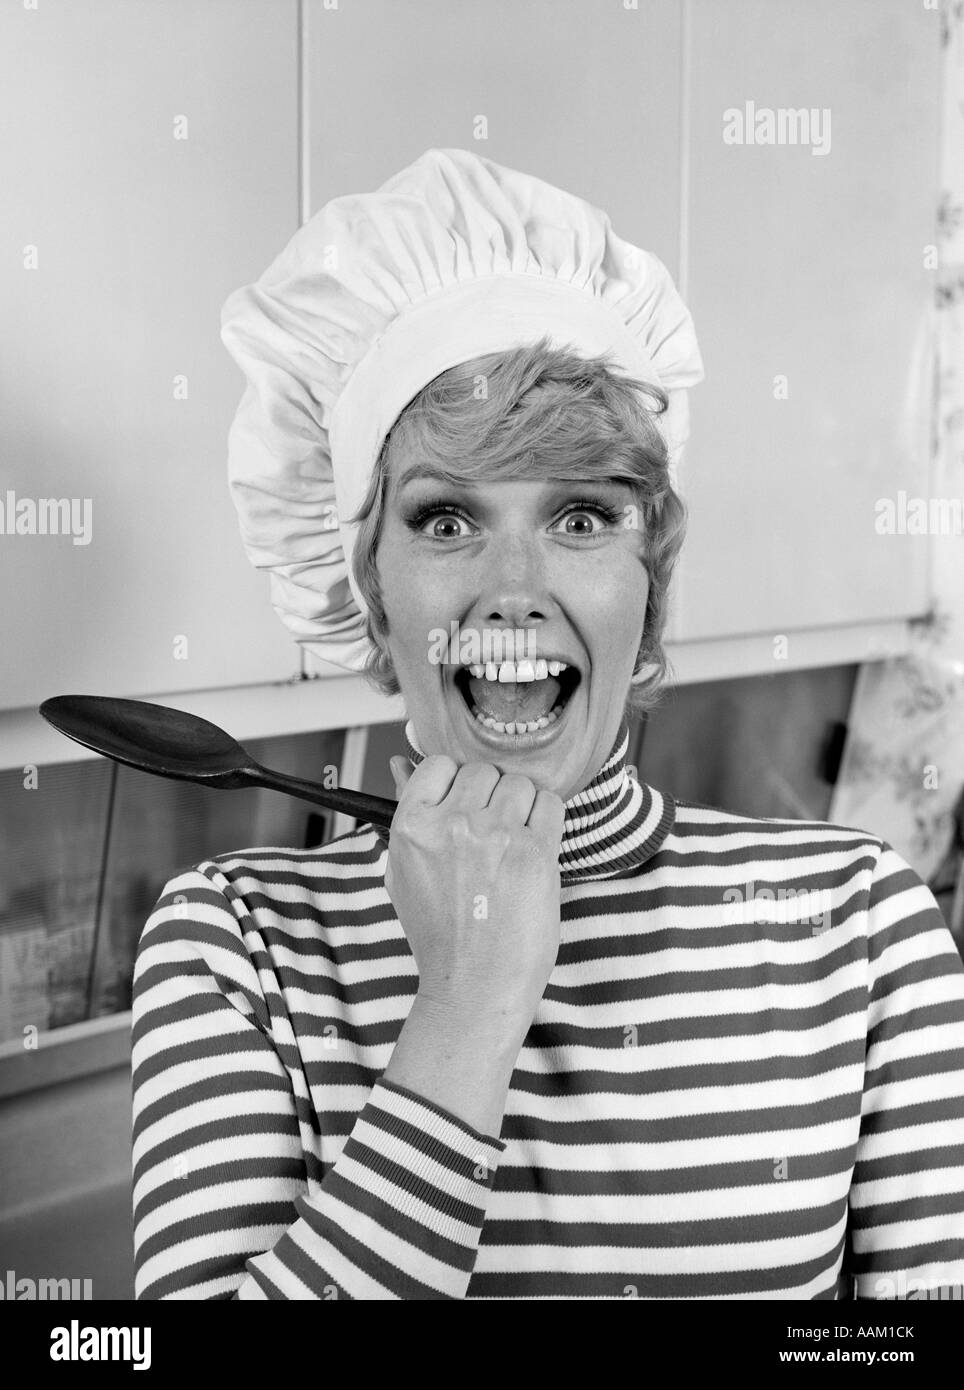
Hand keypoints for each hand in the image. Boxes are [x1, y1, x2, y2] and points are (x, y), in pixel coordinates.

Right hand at [385, 754, 565, 1033]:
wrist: (474, 985)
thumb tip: (400, 763)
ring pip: (519, 783)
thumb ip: (407, 814)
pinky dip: (547, 818)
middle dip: (490, 795)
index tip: (464, 807)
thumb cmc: (439, 934)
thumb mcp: (402, 873)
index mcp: (412, 826)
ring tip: (513, 844)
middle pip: (483, 770)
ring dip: (522, 806)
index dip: (455, 783)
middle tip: (491, 833)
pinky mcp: (536, 852)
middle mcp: (453, 824)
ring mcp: (496, 836)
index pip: (438, 764)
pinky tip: (535, 847)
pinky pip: (550, 803)